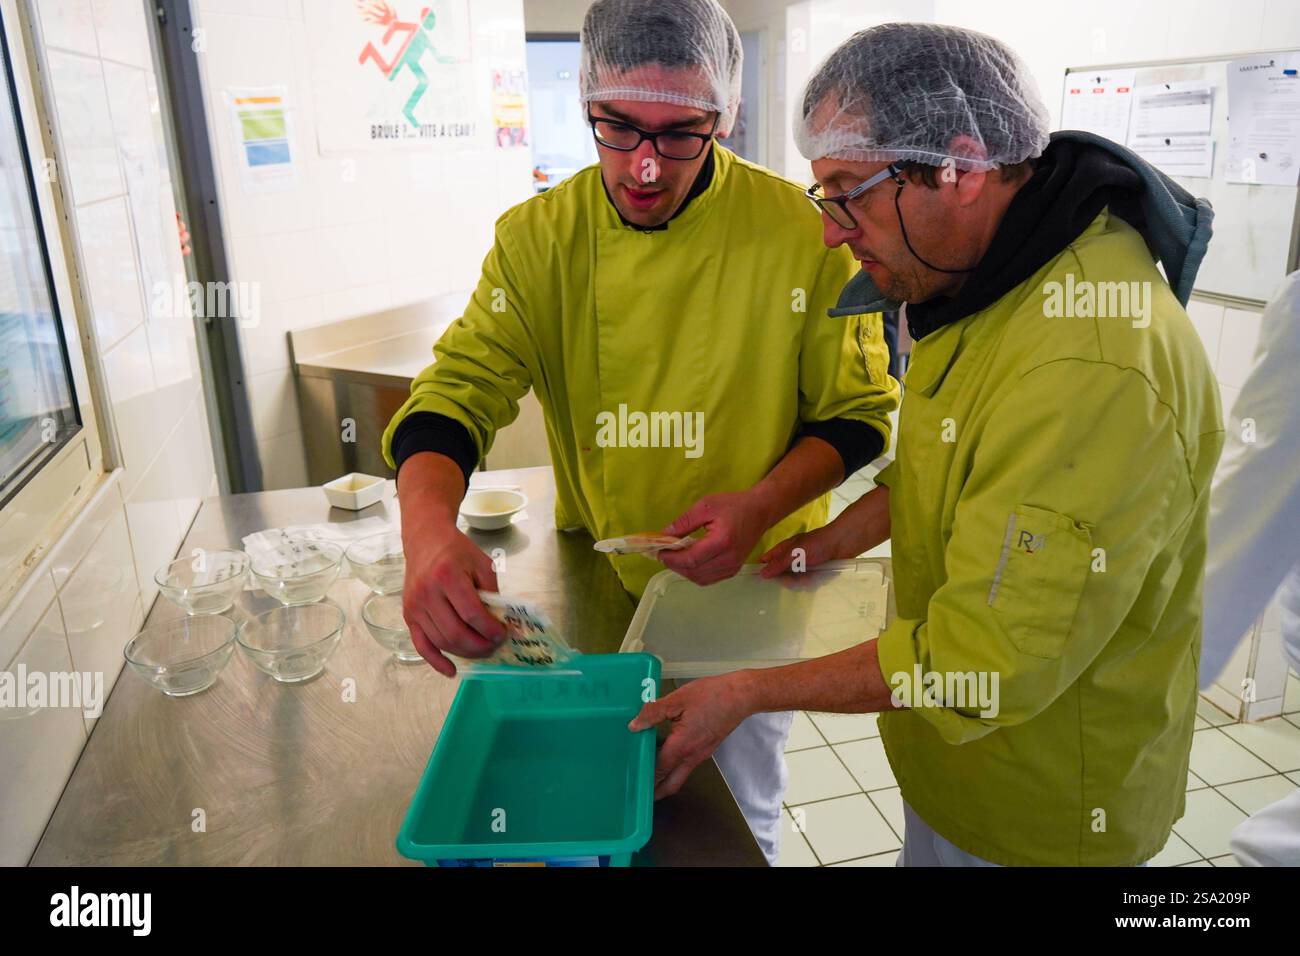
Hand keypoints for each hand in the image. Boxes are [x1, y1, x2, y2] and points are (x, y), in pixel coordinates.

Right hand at [401, 522, 504, 676]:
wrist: (426, 541)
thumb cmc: (458, 551)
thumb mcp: (483, 564)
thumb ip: (492, 594)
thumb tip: (502, 624)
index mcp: (448, 576)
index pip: (472, 614)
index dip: (491, 630)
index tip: (504, 634)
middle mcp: (427, 592)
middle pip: (456, 633)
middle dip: (481, 646)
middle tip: (496, 646)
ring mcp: (415, 606)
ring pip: (442, 641)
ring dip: (466, 653)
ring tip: (483, 651)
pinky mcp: (408, 615)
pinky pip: (421, 645)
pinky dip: (436, 661)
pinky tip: (451, 671)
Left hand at [629, 673, 755, 798]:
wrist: (741, 697)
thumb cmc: (712, 696)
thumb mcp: (677, 700)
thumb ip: (653, 713)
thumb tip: (635, 725)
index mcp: (682, 747)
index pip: (659, 770)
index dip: (645, 779)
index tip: (633, 784)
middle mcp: (692, 757)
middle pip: (671, 784)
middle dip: (656, 792)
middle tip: (640, 791)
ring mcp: (702, 754)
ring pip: (680, 776)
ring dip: (664, 779)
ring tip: (648, 774)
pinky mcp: (707, 748)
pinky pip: (687, 765)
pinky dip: (674, 767)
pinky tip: (666, 754)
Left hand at [658, 491, 770, 585]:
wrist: (759, 511)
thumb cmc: (734, 505)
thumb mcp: (706, 506)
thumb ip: (685, 521)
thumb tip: (665, 534)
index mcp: (722, 542)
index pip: (692, 559)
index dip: (672, 558)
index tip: (660, 552)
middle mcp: (729, 558)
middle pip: (694, 572)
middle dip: (675, 565)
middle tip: (664, 554)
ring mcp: (733, 566)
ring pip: (701, 579)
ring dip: (684, 571)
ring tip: (674, 557)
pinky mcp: (733, 569)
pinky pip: (709, 578)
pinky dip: (695, 573)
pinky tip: (688, 561)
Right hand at [758, 519, 855, 577]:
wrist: (842, 545)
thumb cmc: (817, 543)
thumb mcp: (795, 552)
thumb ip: (779, 563)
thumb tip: (762, 573)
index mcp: (784, 550)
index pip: (768, 561)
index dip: (763, 570)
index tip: (759, 580)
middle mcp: (792, 560)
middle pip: (781, 576)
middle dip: (787, 579)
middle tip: (794, 578)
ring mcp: (803, 568)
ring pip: (795, 581)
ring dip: (801, 581)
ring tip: (810, 576)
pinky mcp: (814, 575)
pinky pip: (807, 584)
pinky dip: (811, 582)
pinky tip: (817, 578)